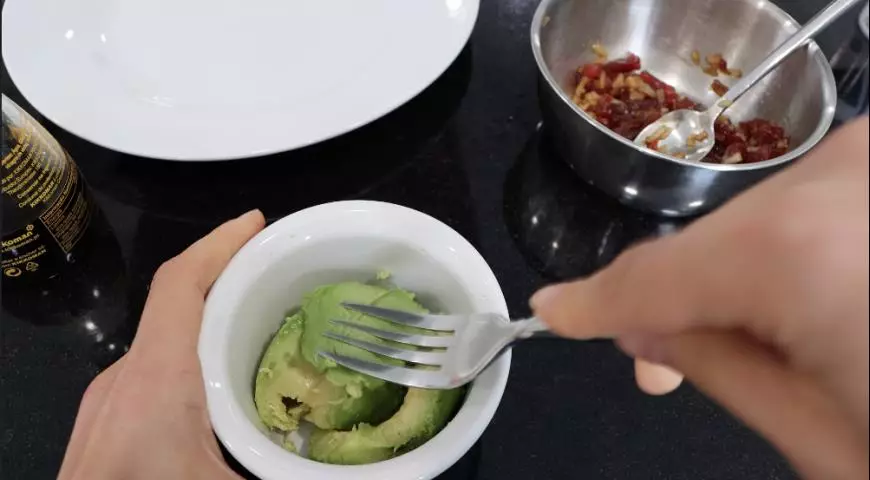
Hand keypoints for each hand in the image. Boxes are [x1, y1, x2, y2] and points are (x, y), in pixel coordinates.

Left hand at [58, 210, 265, 479]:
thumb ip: (290, 470)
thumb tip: (363, 475)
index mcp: (158, 379)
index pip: (183, 284)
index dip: (220, 244)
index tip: (258, 223)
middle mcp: (126, 377)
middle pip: (177, 304)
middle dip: (228, 278)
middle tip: (280, 275)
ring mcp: (109, 400)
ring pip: (164, 338)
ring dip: (209, 319)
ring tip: (260, 322)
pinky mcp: (105, 422)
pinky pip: (153, 367)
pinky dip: (191, 353)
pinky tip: (220, 382)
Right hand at [531, 117, 868, 479]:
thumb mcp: (821, 438)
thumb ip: (715, 367)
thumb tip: (645, 328)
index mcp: (802, 255)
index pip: (654, 275)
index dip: (595, 301)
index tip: (553, 311)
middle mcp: (841, 185)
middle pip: (711, 240)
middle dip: (681, 298)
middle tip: (660, 363)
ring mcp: (867, 171)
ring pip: (758, 221)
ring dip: (740, 276)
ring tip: (757, 343)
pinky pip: (809, 208)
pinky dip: (789, 253)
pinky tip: (801, 302)